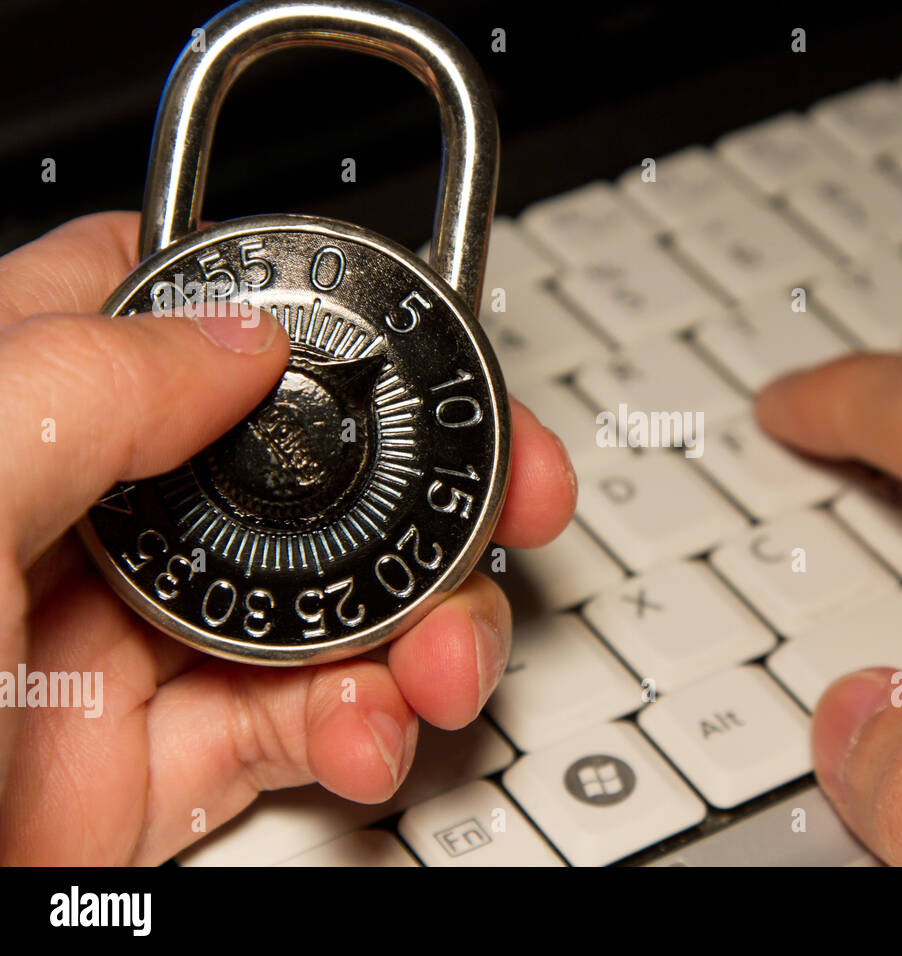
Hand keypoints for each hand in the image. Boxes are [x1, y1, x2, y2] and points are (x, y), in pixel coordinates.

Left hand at [0, 212, 575, 863]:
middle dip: (422, 488)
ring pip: (329, 603)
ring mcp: (128, 652)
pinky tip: (375, 734)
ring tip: (444, 658)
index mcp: (13, 427)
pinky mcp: (161, 766)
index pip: (176, 316)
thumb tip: (243, 338)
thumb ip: (85, 387)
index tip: (405, 344)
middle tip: (503, 504)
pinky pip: (305, 726)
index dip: (304, 313)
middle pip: (298, 468)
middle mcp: (80, 529)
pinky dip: (368, 729)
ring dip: (421, 625)